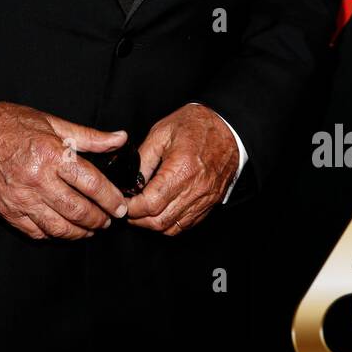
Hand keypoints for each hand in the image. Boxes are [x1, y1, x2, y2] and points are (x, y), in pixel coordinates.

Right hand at [0, 101, 129, 240]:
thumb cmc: (11, 124)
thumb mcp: (53, 123)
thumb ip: (89, 136)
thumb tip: (120, 139)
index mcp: (52, 155)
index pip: (92, 184)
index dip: (111, 199)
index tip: (121, 206)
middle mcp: (37, 179)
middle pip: (79, 211)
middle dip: (100, 220)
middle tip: (109, 219)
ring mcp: (21, 198)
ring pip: (60, 228)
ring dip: (81, 232)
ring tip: (91, 228)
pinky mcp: (8, 211)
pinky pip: (37, 232)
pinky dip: (55, 234)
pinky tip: (64, 229)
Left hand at [125, 103, 238, 234]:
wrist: (228, 126)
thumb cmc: (196, 124)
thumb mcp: (162, 132)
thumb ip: (143, 159)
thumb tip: (131, 182)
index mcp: (182, 169)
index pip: (150, 204)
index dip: (131, 208)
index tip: (122, 202)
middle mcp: (195, 189)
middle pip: (160, 221)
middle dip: (138, 220)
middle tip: (128, 209)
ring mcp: (205, 199)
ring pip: (173, 227)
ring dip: (153, 224)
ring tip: (142, 212)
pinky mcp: (211, 203)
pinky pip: (187, 224)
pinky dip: (170, 223)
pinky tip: (161, 211)